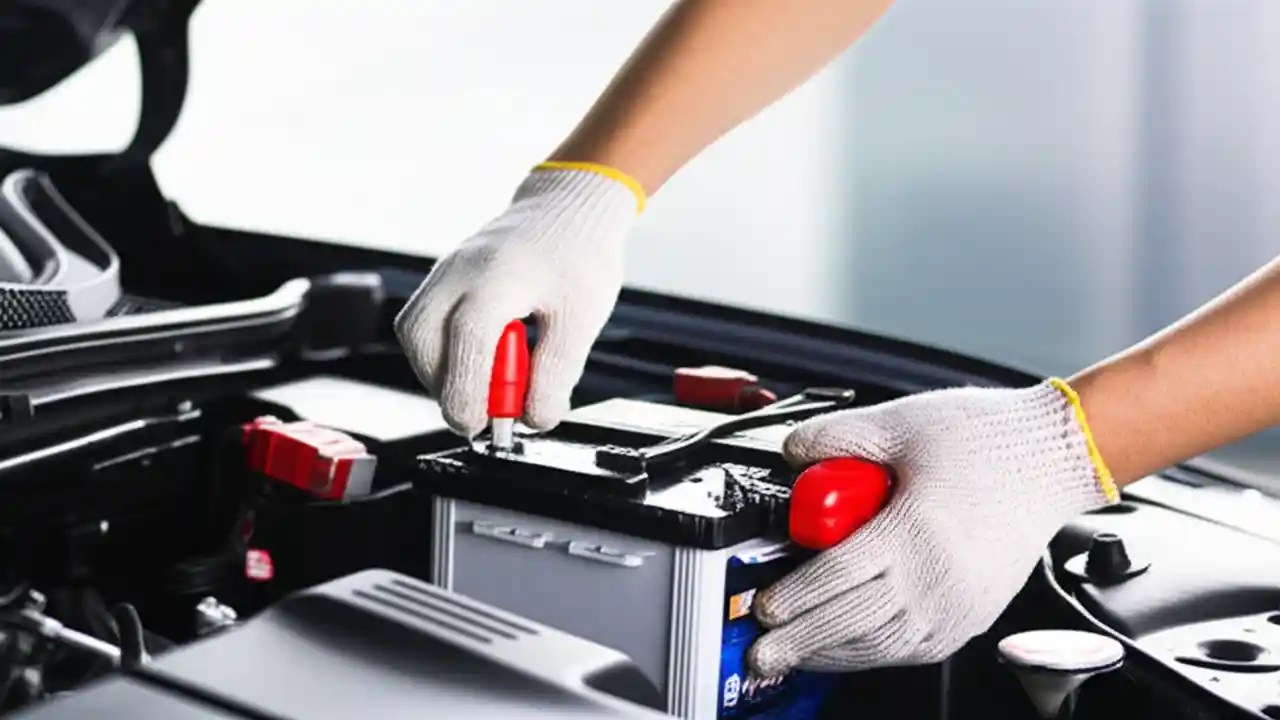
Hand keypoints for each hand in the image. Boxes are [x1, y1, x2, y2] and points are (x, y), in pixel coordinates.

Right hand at [394, 164, 642, 435]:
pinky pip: (422, 325)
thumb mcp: (582, 320)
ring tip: (487, 384)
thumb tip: (535, 418)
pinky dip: (442, 355)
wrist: (566, 209)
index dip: (469, 390)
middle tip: (482, 413)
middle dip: (445, 387)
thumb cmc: (577, 255)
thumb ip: (557, 373)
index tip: (484, 425)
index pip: (468, 338)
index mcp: (500, 274)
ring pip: (414, 333)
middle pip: (422, 338)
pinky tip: (479, 363)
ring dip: (441, 373)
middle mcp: (460, 270)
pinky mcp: (441, 280)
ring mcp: (444, 271)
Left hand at [749, 380, 1116, 676]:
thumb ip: (836, 436)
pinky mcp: (973, 614)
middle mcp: (941, 579)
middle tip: (763, 653)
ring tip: (796, 656)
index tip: (765, 605)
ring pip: (883, 646)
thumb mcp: (900, 423)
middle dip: (802, 642)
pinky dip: (873, 654)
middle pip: (856, 623)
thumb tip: (792, 452)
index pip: (839, 576)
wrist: (1056, 455)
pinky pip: (913, 648)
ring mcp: (960, 604)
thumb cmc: (989, 440)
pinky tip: (847, 648)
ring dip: (834, 654)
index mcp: (918, 532)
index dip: (796, 595)